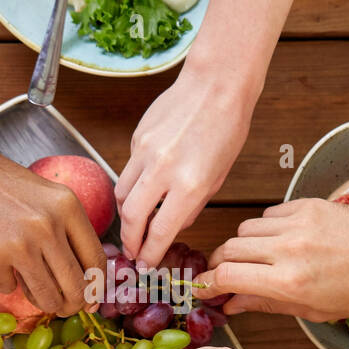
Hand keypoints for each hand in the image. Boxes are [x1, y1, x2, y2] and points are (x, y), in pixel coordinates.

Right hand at [0, 148, 104, 315]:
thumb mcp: (44, 195)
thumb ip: (65, 228)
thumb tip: (84, 275)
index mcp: (67, 207)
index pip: (97, 260)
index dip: (95, 289)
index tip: (89, 301)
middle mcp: (48, 226)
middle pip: (76, 287)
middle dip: (71, 305)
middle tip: (61, 306)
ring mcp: (20, 244)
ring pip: (47, 296)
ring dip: (40, 300)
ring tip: (28, 285)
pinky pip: (9, 288)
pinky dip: (3, 280)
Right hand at [116, 69, 252, 267]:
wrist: (215, 84)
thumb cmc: (227, 129)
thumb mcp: (218, 176)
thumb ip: (193, 204)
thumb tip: (173, 225)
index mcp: (189, 185)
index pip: (160, 232)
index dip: (150, 253)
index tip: (147, 264)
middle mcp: (162, 170)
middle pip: (131, 217)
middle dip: (129, 240)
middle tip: (133, 251)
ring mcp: (145, 153)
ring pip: (121, 194)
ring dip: (125, 215)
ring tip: (134, 224)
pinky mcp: (136, 138)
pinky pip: (128, 170)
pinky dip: (133, 184)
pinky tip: (145, 185)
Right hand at [198, 198, 348, 320]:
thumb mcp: (312, 309)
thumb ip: (265, 303)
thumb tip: (232, 304)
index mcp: (289, 281)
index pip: (228, 276)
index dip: (208, 283)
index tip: (204, 288)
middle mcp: (289, 249)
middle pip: (229, 249)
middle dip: (220, 264)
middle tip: (224, 274)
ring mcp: (298, 223)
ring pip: (246, 229)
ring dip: (243, 245)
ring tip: (256, 258)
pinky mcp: (308, 205)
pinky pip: (269, 214)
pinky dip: (266, 227)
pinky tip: (279, 240)